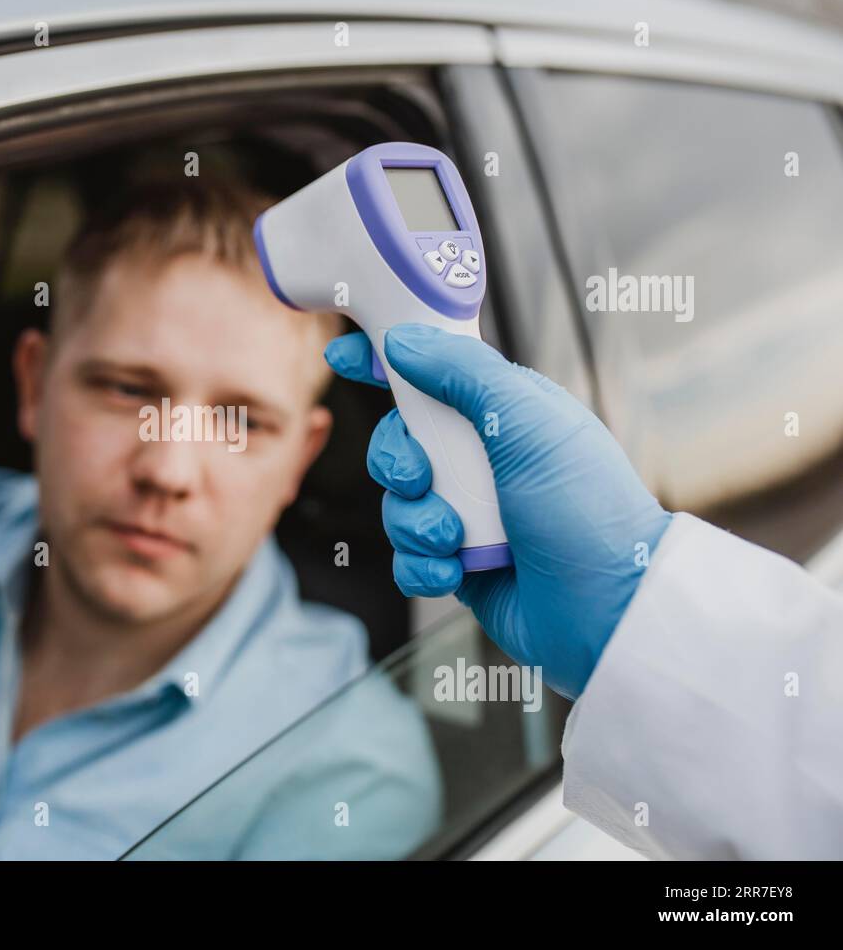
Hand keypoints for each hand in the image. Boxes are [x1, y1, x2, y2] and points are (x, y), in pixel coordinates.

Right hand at [325, 323, 672, 699]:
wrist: (608, 610)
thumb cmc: (587, 511)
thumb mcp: (527, 421)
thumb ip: (462, 371)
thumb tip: (404, 342)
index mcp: (504, 415)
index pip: (431, 374)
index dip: (383, 364)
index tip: (345, 356)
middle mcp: (484, 461)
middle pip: (399, 442)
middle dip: (399, 464)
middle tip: (424, 480)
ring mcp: (470, 514)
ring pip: (398, 505)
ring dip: (416, 524)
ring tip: (455, 540)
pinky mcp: (459, 565)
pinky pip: (406, 558)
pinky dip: (422, 566)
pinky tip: (454, 572)